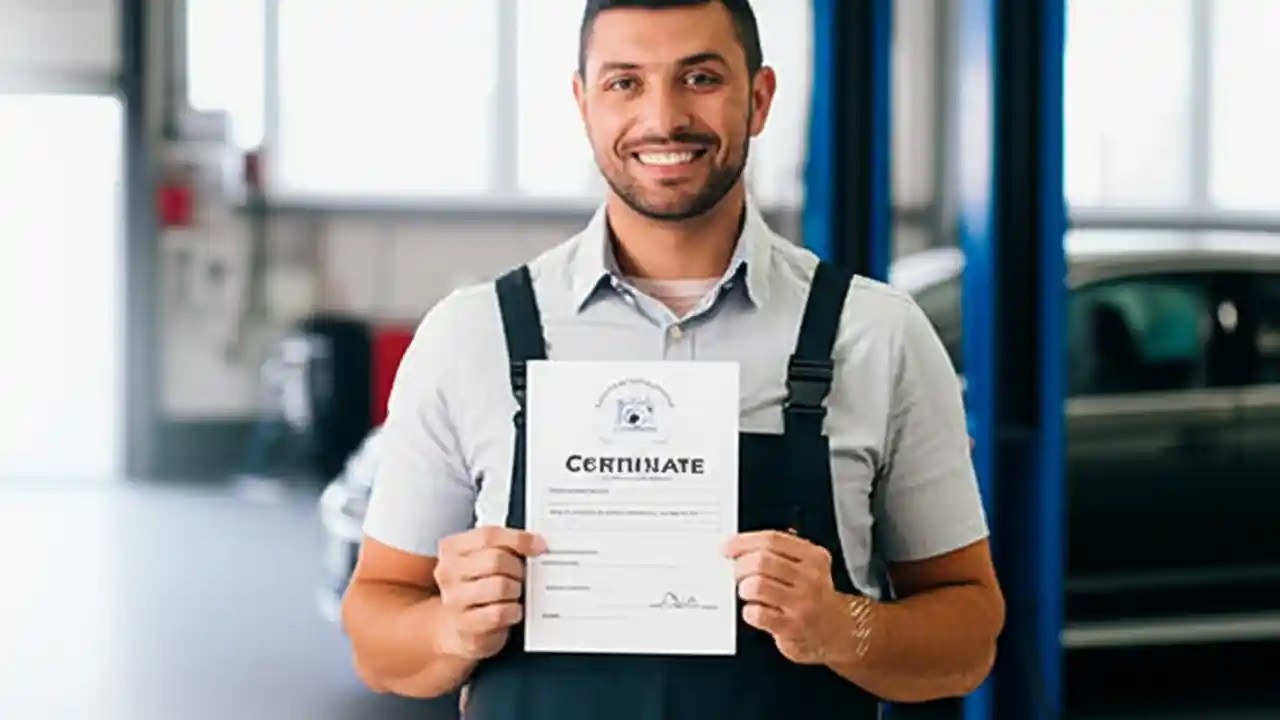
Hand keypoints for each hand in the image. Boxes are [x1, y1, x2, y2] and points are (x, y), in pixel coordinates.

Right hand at [434, 526, 545, 659]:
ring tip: (514, 593)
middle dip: (518, 568)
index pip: (488, 535)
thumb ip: (504, 546)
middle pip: (496, 560)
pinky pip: (500, 613)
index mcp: (452, 548)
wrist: (458, 627)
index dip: (518, 539)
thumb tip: (535, 543)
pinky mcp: (465, 624)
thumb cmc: (476, 588)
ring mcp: (454, 599)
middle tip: (521, 575)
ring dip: (516, 590)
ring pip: (500, 586)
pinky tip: (512, 610)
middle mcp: (449, 572)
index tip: (538, 545)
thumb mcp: (482, 559)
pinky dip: (513, 611)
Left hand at [723, 530, 849, 664]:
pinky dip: (749, 611)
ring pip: (757, 586)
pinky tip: (755, 611)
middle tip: (735, 573)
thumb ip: (781, 553)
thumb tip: (741, 547)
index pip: (772, 539)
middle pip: (762, 561)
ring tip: (747, 592)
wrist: (838, 632)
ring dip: (744, 588)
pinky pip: (758, 614)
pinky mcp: (792, 627)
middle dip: (740, 566)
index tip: (728, 548)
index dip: (744, 542)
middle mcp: (810, 578)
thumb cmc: (815, 597)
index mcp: (814, 557)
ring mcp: (802, 604)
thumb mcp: (809, 567)